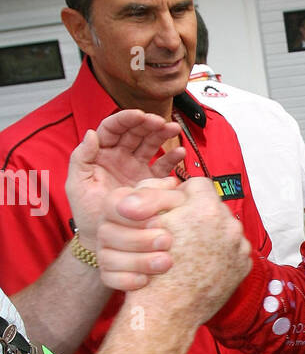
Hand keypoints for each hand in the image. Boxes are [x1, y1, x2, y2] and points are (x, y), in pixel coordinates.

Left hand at [65, 109, 183, 245]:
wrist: (103, 238)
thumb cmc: (86, 212)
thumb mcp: (76, 184)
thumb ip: (81, 158)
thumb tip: (90, 134)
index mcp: (101, 153)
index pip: (113, 129)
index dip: (125, 119)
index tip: (139, 115)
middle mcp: (120, 157)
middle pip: (135, 132)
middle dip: (148, 124)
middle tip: (160, 122)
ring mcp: (136, 168)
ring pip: (150, 144)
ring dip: (162, 134)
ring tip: (173, 129)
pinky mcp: (149, 181)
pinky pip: (163, 166)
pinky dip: (172, 157)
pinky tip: (179, 153)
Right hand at [97, 178, 185, 291]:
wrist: (179, 254)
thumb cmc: (174, 221)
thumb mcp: (172, 202)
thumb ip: (168, 193)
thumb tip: (171, 184)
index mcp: (118, 204)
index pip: (113, 204)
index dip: (135, 212)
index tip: (158, 219)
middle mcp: (107, 226)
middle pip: (108, 233)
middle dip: (139, 238)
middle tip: (167, 240)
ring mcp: (106, 251)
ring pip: (108, 258)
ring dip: (138, 261)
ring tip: (167, 262)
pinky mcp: (109, 273)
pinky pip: (110, 279)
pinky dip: (128, 280)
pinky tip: (148, 281)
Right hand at [131, 177, 252, 323]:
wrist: (168, 310)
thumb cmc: (152, 267)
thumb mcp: (150, 222)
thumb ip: (162, 196)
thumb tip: (175, 183)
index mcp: (205, 208)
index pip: (198, 185)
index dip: (182, 196)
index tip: (174, 209)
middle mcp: (228, 224)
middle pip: (213, 207)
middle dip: (199, 216)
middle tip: (183, 231)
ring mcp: (239, 246)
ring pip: (225, 228)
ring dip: (211, 235)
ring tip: (193, 249)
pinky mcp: (244, 266)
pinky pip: (233, 250)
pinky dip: (221, 254)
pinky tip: (204, 264)